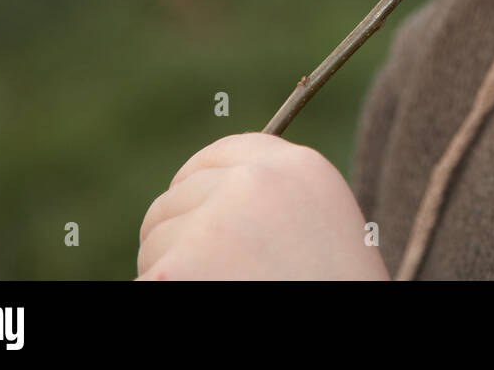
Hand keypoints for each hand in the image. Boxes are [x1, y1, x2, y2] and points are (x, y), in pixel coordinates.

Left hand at [137, 132, 389, 279]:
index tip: (198, 212)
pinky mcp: (178, 265)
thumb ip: (278, 200)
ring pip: (157, 237)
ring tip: (223, 287)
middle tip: (212, 269)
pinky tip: (201, 297)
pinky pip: (148, 277)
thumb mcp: (323, 229)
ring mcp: (214, 221)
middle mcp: (256, 181)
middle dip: (183, 231)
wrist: (346, 341)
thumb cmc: (335, 289)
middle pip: (180, 194)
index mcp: (299, 168)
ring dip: (172, 266)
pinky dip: (164, 289)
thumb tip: (216, 194)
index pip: (222, 153)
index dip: (202, 184)